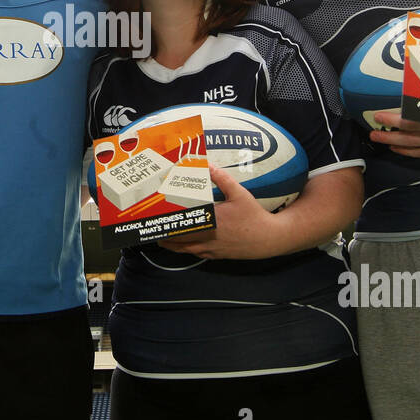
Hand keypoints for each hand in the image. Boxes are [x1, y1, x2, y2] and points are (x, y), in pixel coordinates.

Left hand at [156, 166, 279, 259]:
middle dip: (162, 234)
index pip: (181, 223)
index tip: (153, 216)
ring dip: (170, 244)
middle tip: (151, 226)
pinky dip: (184, 250)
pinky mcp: (215, 256)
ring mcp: (210, 249)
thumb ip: (221, 178)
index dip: (165, 222)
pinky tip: (181, 244)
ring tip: (159, 237)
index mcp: (210, 222)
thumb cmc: (253, 215)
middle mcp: (207, 238)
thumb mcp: (239, 193)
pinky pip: (194, 254)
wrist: (268, 239)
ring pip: (183, 250)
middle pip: (177, 239)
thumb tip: (207, 163)